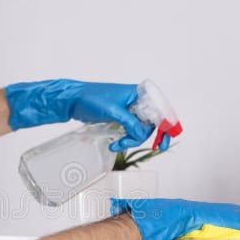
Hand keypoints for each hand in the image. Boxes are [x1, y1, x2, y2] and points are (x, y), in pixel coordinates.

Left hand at [5, 79, 169, 151]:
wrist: (73, 100)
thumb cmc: (92, 99)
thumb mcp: (113, 111)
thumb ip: (130, 123)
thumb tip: (142, 136)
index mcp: (139, 94)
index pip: (159, 110)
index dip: (166, 127)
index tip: (163, 144)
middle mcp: (137, 101)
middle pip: (149, 124)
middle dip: (139, 138)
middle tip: (125, 145)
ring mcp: (130, 110)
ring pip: (139, 130)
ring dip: (130, 140)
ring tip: (116, 146)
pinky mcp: (121, 117)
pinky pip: (131, 131)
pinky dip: (126, 139)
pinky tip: (115, 144)